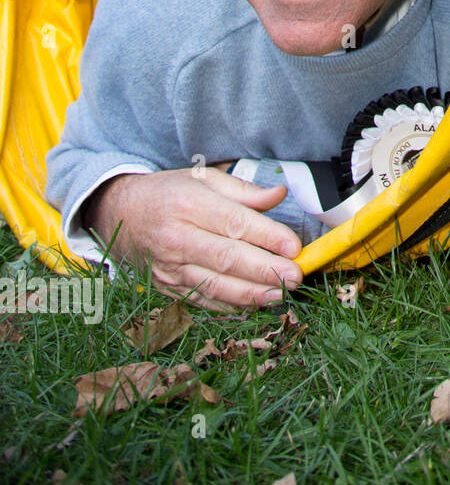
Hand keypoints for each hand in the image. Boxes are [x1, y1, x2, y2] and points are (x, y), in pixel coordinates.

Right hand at [83, 166, 304, 309]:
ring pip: (215, 285)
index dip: (267, 237)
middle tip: (296, 275)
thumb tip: (280, 194)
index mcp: (188, 205)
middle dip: (266, 270)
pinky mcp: (167, 286)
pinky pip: (203, 300)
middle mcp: (177, 238)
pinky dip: (231, 305)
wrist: (118, 214)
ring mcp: (169, 267)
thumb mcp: (203, 179)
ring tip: (282, 294)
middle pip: (227, 258)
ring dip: (252, 293)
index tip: (295, 247)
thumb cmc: (169, 193)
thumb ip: (244, 190)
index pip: (234, 223)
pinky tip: (256, 304)